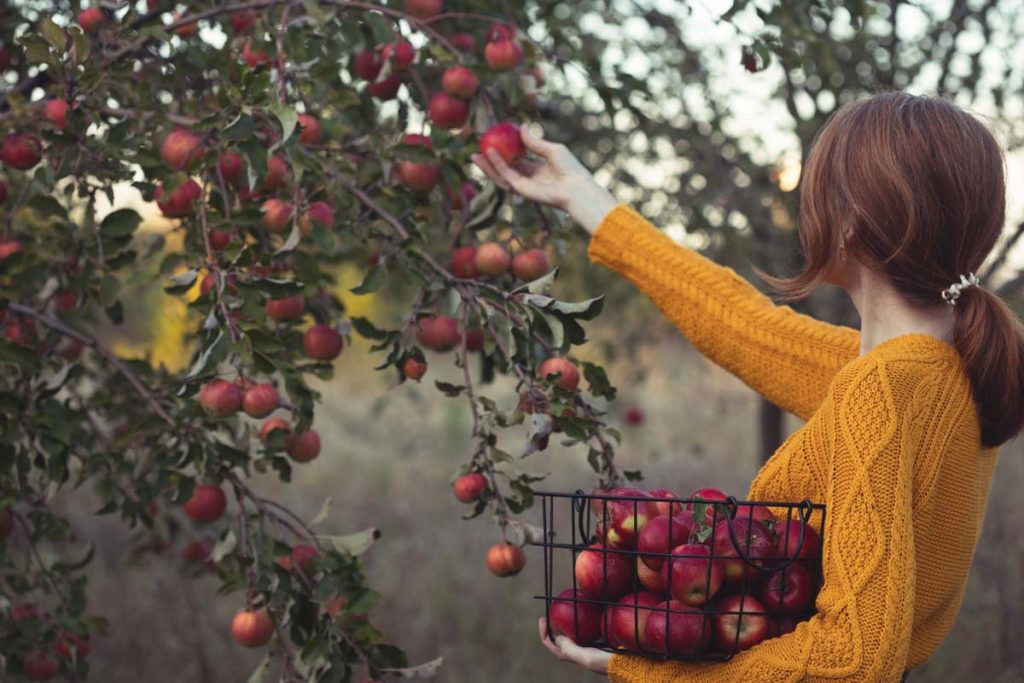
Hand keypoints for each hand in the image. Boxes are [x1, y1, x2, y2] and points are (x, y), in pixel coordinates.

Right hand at [471, 128, 617, 233]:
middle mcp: (528, 178)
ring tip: (475, 155)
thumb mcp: (551, 149)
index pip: (516, 160)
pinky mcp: (522, 189)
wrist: (576, 187)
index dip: (504, 152)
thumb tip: (521, 127)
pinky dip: (497, 165)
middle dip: (490, 161)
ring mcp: (524, 185)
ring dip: (487, 166)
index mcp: (537, 169)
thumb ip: (534, 142)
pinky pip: (506, 175)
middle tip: (478, 149)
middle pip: (505, 169)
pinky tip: (490, 153)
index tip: (494, 141)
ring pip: (501, 174)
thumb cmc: (570, 168)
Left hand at [538, 618, 611, 675]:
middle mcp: (576, 651)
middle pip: (559, 639)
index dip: (544, 632)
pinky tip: (584, 613)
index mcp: (570, 655)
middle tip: (552, 613)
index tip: (543, 618)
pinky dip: (579, 623)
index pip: (551, 644)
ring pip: (570, 634)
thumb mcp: (586, 658)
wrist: (624, 664)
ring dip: (565, 624)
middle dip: (553, 627)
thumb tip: (558, 637)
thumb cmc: (604, 662)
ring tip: (565, 611)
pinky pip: (582, 631)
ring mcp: (585, 647)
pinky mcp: (594, 642)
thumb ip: (571, 650)